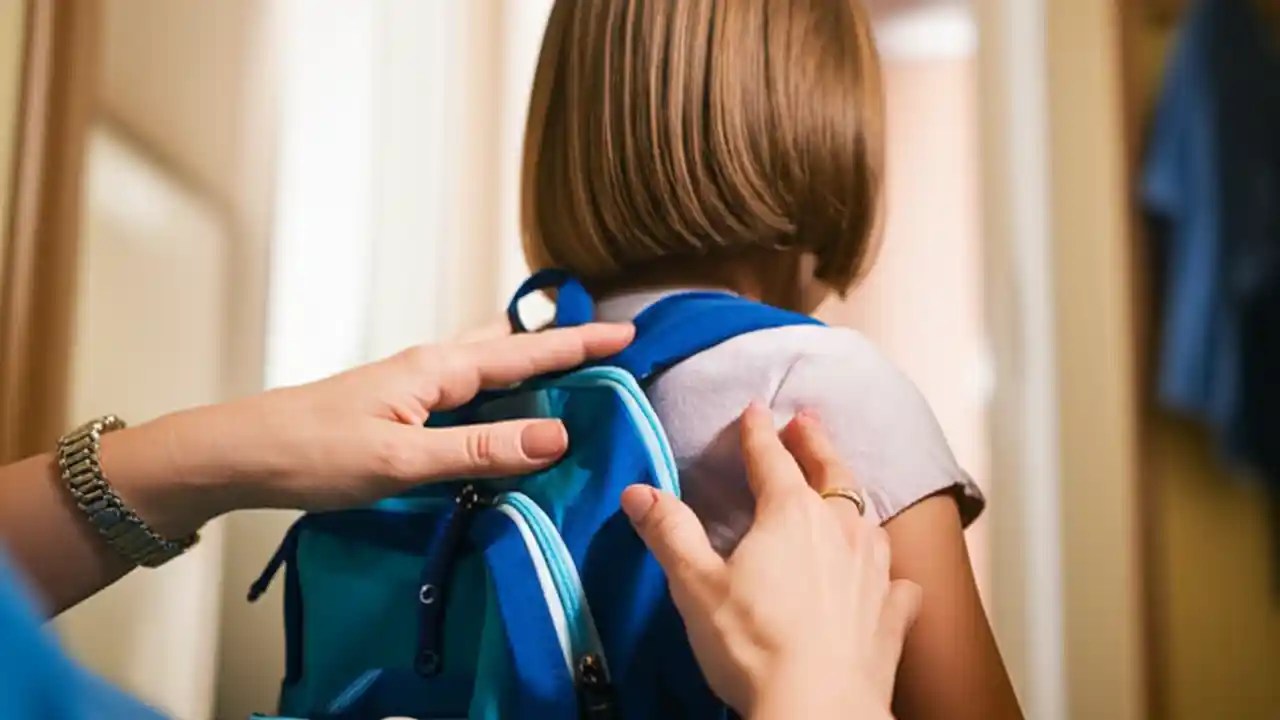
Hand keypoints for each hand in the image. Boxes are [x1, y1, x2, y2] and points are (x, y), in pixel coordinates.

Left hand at [113, 323, 633, 536]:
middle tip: (610, 347)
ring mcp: (414, 384)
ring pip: (488, 363)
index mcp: (438, 369)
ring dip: (530, 362)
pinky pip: (469, 388)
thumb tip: (560, 437)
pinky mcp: (401, 406)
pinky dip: (501, 388)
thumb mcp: (401, 459)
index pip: (525, 354)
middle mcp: (431, 367)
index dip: (579, 346)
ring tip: (570, 367)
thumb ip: (480, 449)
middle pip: (511, 347)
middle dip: (560, 345)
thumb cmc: (314, 454)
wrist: (240, 453)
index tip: (630, 334)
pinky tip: (504, 408)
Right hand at [620, 404, 920, 719]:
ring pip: (868, 519)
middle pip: (831, 473)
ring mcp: (874, 571)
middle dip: (816, 444)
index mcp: (790, 514)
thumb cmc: (752, 645)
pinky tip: (894, 579)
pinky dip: (892, 574)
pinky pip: (899, 583)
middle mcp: (840, 529)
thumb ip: (670, 533)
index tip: (754, 409)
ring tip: (845, 491)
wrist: (817, 708)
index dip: (759, 432)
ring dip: (853, 498)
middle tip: (807, 423)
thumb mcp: (695, 585)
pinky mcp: (893, 615)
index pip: (771, 458)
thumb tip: (637, 492)